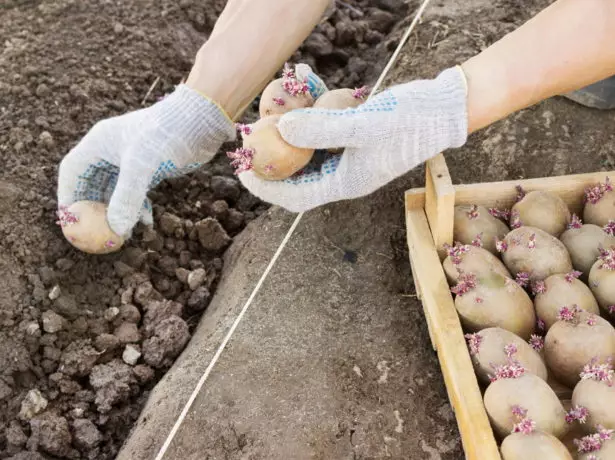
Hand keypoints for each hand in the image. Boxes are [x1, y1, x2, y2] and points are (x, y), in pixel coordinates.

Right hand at [57, 84, 235, 236]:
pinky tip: (146, 222)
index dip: (68, 196)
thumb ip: (127, 197)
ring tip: (125, 233)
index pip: (72, 171)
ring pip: (115, 191)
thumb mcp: (142, 166)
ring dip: (118, 212)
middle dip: (94, 210)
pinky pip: (135, 192)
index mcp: (99, 143)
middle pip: (92, 184)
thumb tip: (117, 229)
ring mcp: (130, 159)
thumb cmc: (167, 135)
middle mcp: (111, 150)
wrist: (201, 121)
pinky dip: (137, 208)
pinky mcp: (149, 168)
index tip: (70, 221)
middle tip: (96, 233)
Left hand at [238, 66, 468, 212]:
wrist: (444, 108)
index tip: (242, 171)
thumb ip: (323, 129)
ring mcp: (349, 154)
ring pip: (308, 147)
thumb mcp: (365, 125)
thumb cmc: (410, 121)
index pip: (296, 196)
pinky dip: (313, 106)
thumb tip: (281, 129)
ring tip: (274, 103)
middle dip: (272, 156)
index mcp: (346, 183)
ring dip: (290, 127)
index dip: (266, 188)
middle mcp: (344, 173)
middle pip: (297, 173)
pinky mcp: (354, 135)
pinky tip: (307, 78)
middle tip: (250, 135)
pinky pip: (324, 125)